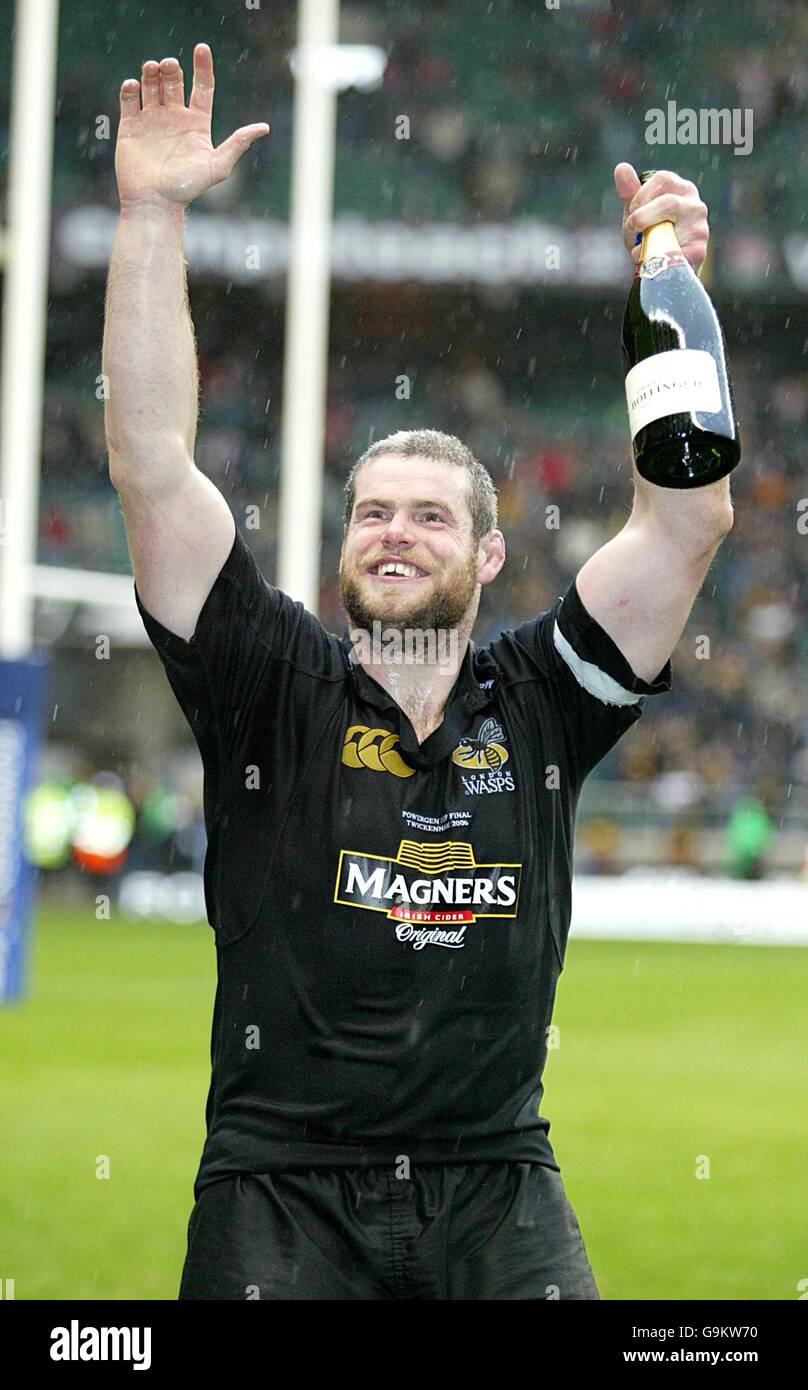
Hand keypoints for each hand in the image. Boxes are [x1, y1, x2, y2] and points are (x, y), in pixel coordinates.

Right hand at [115, 43, 269, 208]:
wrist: (154, 203)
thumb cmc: (187, 188)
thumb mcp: (217, 166)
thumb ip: (238, 144)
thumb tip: (264, 127)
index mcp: (197, 124)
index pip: (202, 87)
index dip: (202, 66)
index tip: (201, 48)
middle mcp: (175, 119)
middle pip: (174, 81)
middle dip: (171, 69)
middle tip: (168, 66)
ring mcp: (152, 121)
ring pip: (151, 85)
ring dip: (151, 73)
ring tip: (151, 69)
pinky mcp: (130, 126)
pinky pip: (129, 99)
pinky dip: (130, 88)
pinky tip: (134, 87)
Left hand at [614, 163, 709, 271]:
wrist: (663, 267)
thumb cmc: (651, 234)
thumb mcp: (637, 211)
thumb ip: (630, 191)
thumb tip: (621, 167)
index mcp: (681, 189)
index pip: (663, 179)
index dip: (641, 195)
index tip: (631, 211)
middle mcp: (695, 204)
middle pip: (668, 202)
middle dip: (642, 217)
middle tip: (632, 229)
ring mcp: (700, 227)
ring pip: (672, 228)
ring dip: (648, 237)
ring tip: (640, 245)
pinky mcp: (699, 250)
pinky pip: (674, 252)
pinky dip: (655, 256)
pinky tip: (650, 258)